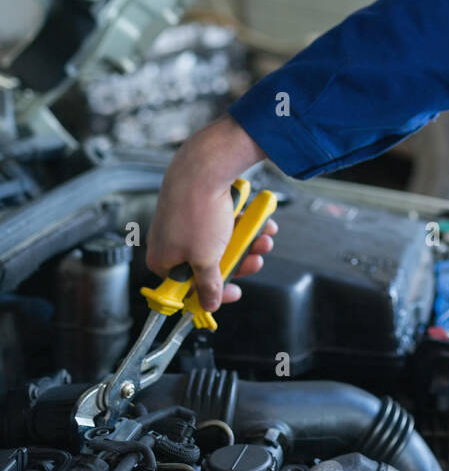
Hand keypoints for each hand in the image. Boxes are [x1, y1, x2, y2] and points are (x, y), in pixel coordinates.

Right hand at [145, 114, 277, 312]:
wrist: (205, 166)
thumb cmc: (197, 213)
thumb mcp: (206, 260)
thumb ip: (208, 286)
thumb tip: (208, 304)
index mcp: (162, 260)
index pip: (186, 287)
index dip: (213, 293)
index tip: (234, 292)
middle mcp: (170, 240)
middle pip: (207, 263)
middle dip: (238, 261)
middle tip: (256, 259)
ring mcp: (184, 221)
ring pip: (219, 241)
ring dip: (246, 242)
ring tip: (264, 237)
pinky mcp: (198, 204)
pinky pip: (222, 222)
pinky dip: (242, 224)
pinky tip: (261, 222)